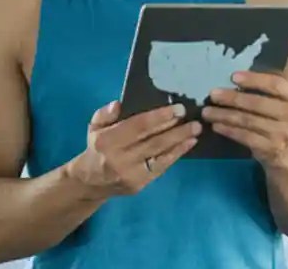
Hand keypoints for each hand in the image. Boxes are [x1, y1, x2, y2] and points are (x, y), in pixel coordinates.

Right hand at [69, 101, 200, 197]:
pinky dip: (176, 154)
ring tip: (196, 131)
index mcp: (107, 141)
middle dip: (175, 130)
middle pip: (152, 142)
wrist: (91, 182)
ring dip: (180, 142)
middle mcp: (120, 158)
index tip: (178, 109)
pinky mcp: (140, 184)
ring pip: (160, 155)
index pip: (137, 127)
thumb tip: (119, 104)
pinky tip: (188, 144)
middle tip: (194, 120)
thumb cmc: (97, 147)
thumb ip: (105, 114)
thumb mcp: (95, 126)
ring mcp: (131, 173)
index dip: (159, 117)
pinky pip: (161, 167)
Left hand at [202, 71, 287, 167]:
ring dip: (224, 115)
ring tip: (207, 111)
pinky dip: (228, 130)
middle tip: (213, 94)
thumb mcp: (281, 101)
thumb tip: (234, 78)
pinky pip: (245, 136)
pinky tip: (216, 125)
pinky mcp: (270, 148)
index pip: (276, 84)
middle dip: (233, 98)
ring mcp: (283, 134)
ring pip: (248, 120)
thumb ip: (266, 89)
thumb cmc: (279, 118)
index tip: (233, 76)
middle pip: (258, 103)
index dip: (254, 79)